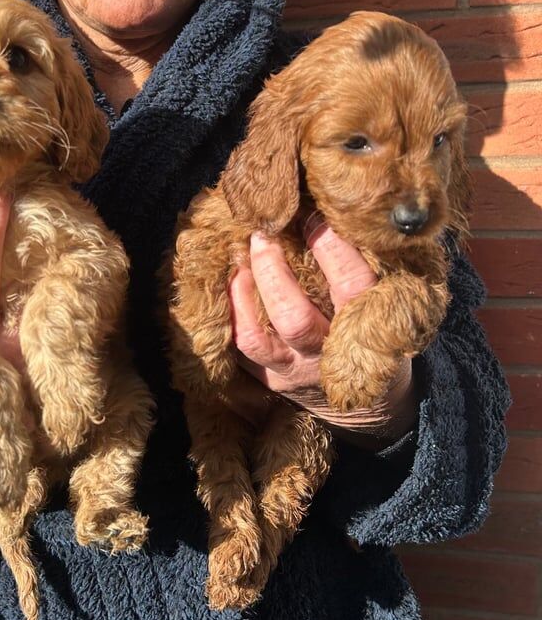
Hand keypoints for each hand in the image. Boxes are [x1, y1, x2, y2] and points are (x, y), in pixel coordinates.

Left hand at [229, 219, 417, 446]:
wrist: (373, 406)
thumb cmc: (379, 337)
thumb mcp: (389, 307)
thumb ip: (369, 270)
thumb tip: (337, 213)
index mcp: (366, 331)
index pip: (349, 285)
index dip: (330, 248)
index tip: (311, 216)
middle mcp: (326, 356)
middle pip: (292, 317)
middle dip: (271, 270)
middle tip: (262, 233)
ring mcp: (293, 371)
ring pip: (255, 337)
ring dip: (241, 293)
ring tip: (238, 259)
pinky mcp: (270, 380)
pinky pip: (239, 349)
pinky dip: (231, 314)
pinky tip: (231, 285)